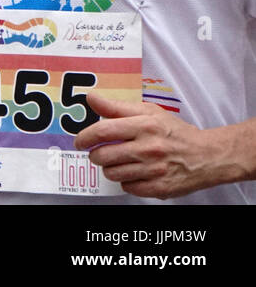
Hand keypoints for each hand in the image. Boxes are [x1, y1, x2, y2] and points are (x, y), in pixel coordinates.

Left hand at [73, 92, 235, 198]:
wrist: (207, 155)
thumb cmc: (175, 132)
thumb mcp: (148, 112)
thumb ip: (116, 107)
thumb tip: (91, 98)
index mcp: (144, 125)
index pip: (103, 131)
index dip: (85, 137)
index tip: (80, 141)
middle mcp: (149, 148)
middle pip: (103, 155)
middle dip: (95, 155)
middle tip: (100, 152)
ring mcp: (154, 170)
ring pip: (113, 173)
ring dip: (110, 168)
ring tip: (119, 162)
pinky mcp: (160, 188)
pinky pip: (128, 188)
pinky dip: (126, 181)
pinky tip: (134, 172)